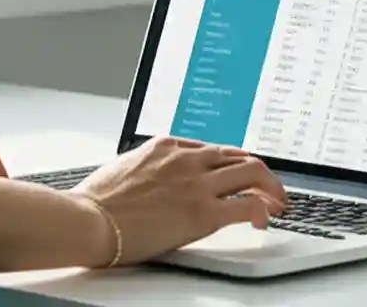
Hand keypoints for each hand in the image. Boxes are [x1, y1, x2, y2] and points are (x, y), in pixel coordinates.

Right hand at [72, 137, 286, 265]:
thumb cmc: (96, 201)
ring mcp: (196, 184)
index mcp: (166, 145)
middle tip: (269, 189)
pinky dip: (263, 212)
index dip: (231, 164)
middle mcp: (186, 159)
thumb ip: (146, 167)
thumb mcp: (123, 167)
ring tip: (276, 204)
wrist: (89, 219)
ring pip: (252, 173)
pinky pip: (247, 206)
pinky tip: (264, 221)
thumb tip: (148, 177)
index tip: (238, 176)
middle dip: (260, 172)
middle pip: (239, 156)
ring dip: (271, 189)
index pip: (212, 149)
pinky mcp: (203, 212)